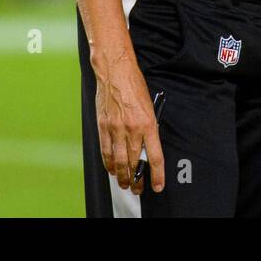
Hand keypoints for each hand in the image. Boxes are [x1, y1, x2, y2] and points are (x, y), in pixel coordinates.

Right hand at [91, 51, 163, 193]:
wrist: (115, 72)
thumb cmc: (134, 86)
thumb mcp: (150, 106)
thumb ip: (149, 127)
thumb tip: (149, 146)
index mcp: (148, 123)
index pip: (155, 157)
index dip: (157, 175)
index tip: (157, 185)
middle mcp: (132, 129)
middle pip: (134, 163)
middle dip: (136, 180)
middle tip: (138, 188)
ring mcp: (116, 129)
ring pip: (118, 161)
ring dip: (122, 176)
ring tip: (125, 183)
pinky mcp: (103, 127)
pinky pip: (106, 151)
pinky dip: (109, 164)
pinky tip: (112, 170)